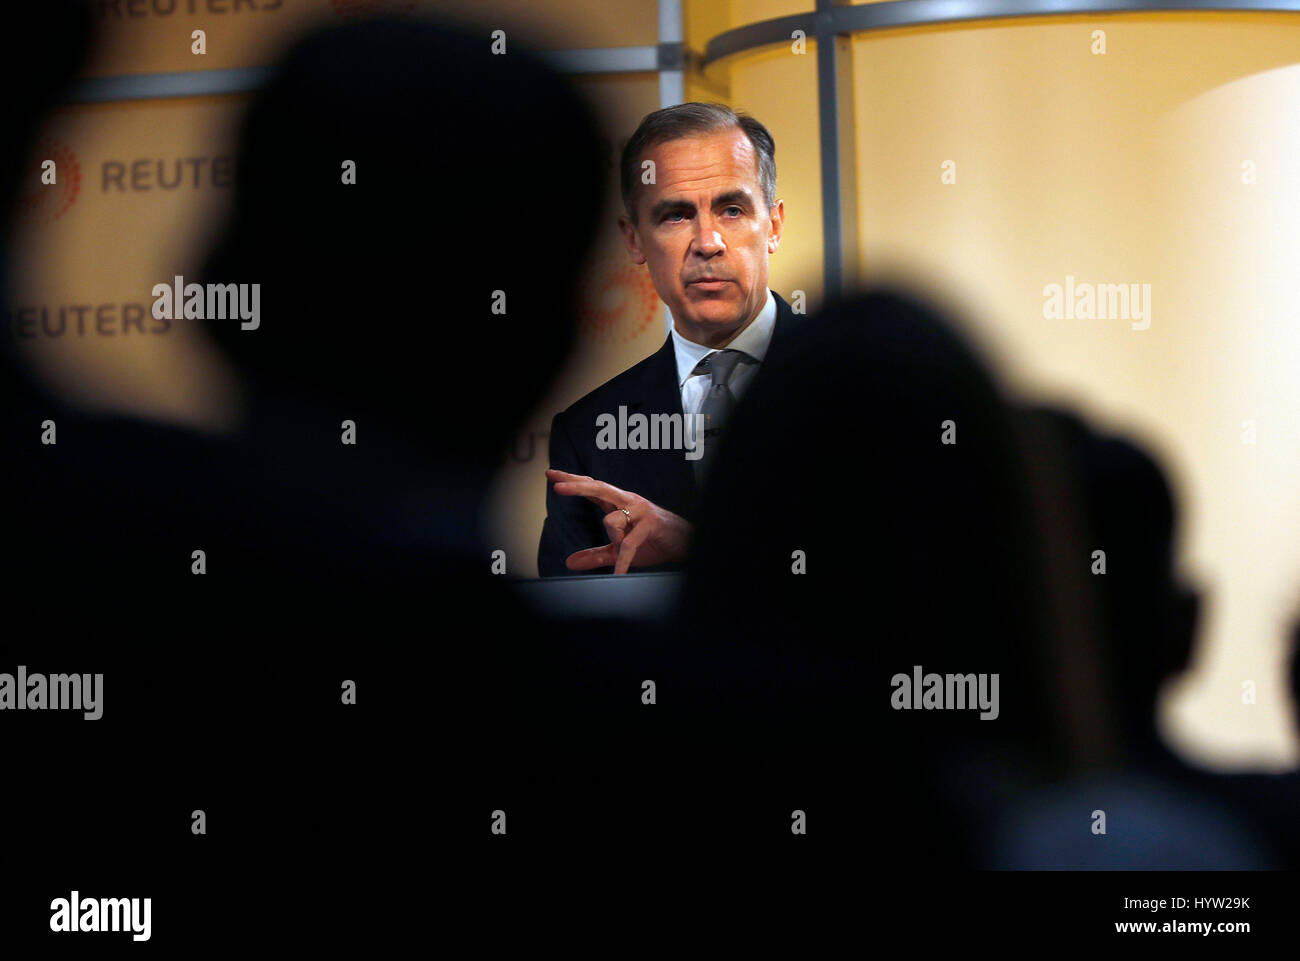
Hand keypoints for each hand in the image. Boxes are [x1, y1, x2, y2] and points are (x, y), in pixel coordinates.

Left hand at [546, 468, 692, 573]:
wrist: (683, 544)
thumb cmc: (652, 541)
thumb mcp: (619, 550)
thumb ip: (595, 555)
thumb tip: (570, 562)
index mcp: (618, 503)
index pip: (591, 488)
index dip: (571, 481)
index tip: (550, 474)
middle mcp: (627, 501)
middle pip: (598, 488)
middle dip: (577, 487)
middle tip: (558, 486)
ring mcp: (639, 510)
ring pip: (610, 520)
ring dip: (613, 540)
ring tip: (625, 548)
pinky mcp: (650, 524)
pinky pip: (629, 543)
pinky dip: (623, 561)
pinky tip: (619, 573)